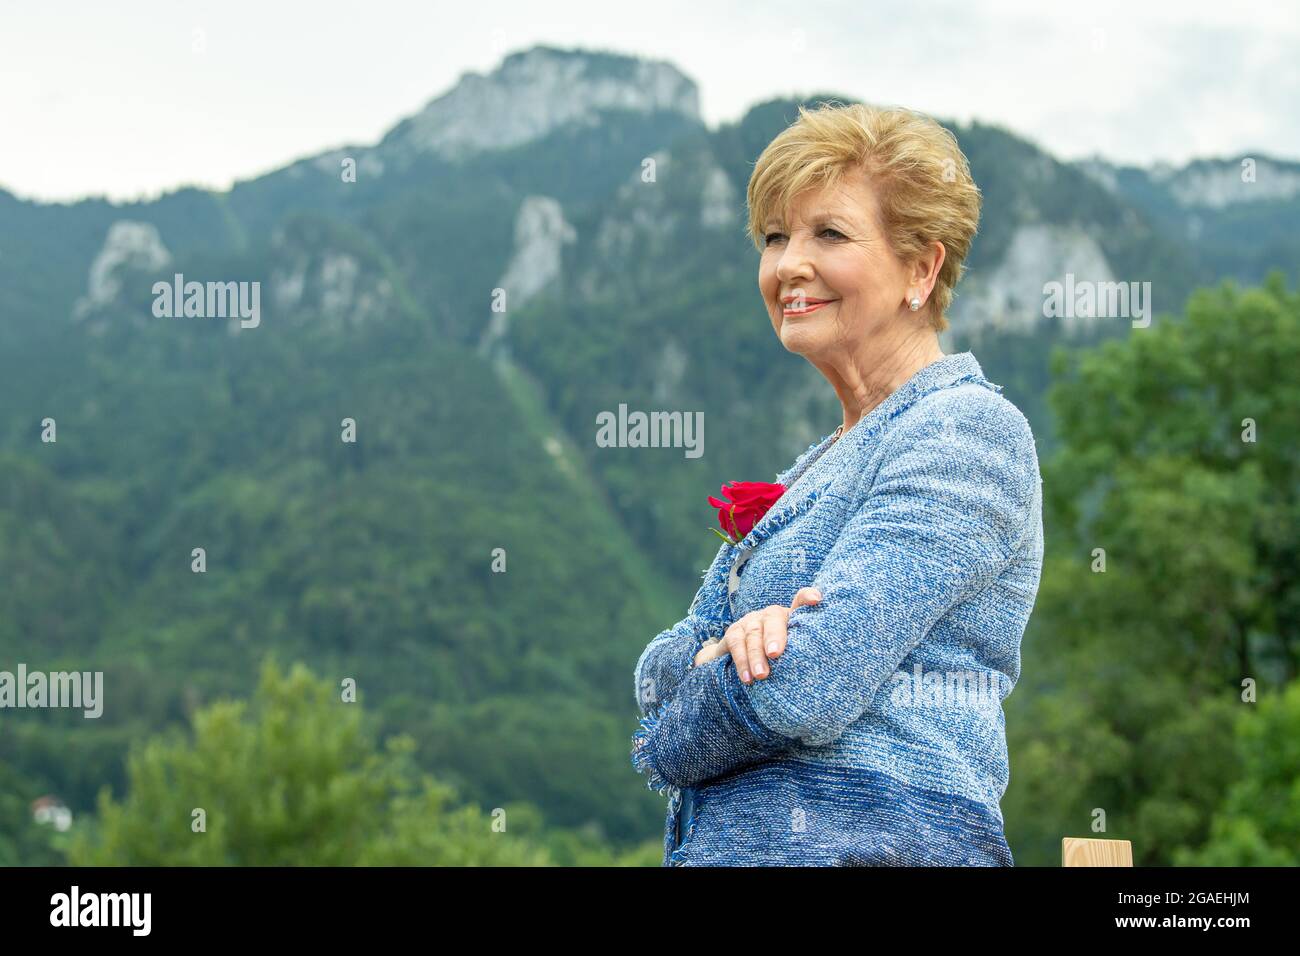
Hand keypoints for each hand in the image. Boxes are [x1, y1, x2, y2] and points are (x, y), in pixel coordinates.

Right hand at [692, 587, 821, 682]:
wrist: (743, 660)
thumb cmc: (778, 659)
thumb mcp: (793, 654)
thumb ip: (804, 653)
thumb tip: (826, 666)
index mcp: (789, 617)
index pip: (799, 600)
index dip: (807, 597)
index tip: (816, 600)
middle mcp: (770, 615)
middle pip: (773, 618)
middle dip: (774, 636)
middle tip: (775, 654)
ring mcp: (750, 622)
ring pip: (753, 633)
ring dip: (755, 655)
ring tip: (761, 675)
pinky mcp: (733, 633)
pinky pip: (735, 644)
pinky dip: (741, 661)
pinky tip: (747, 678)